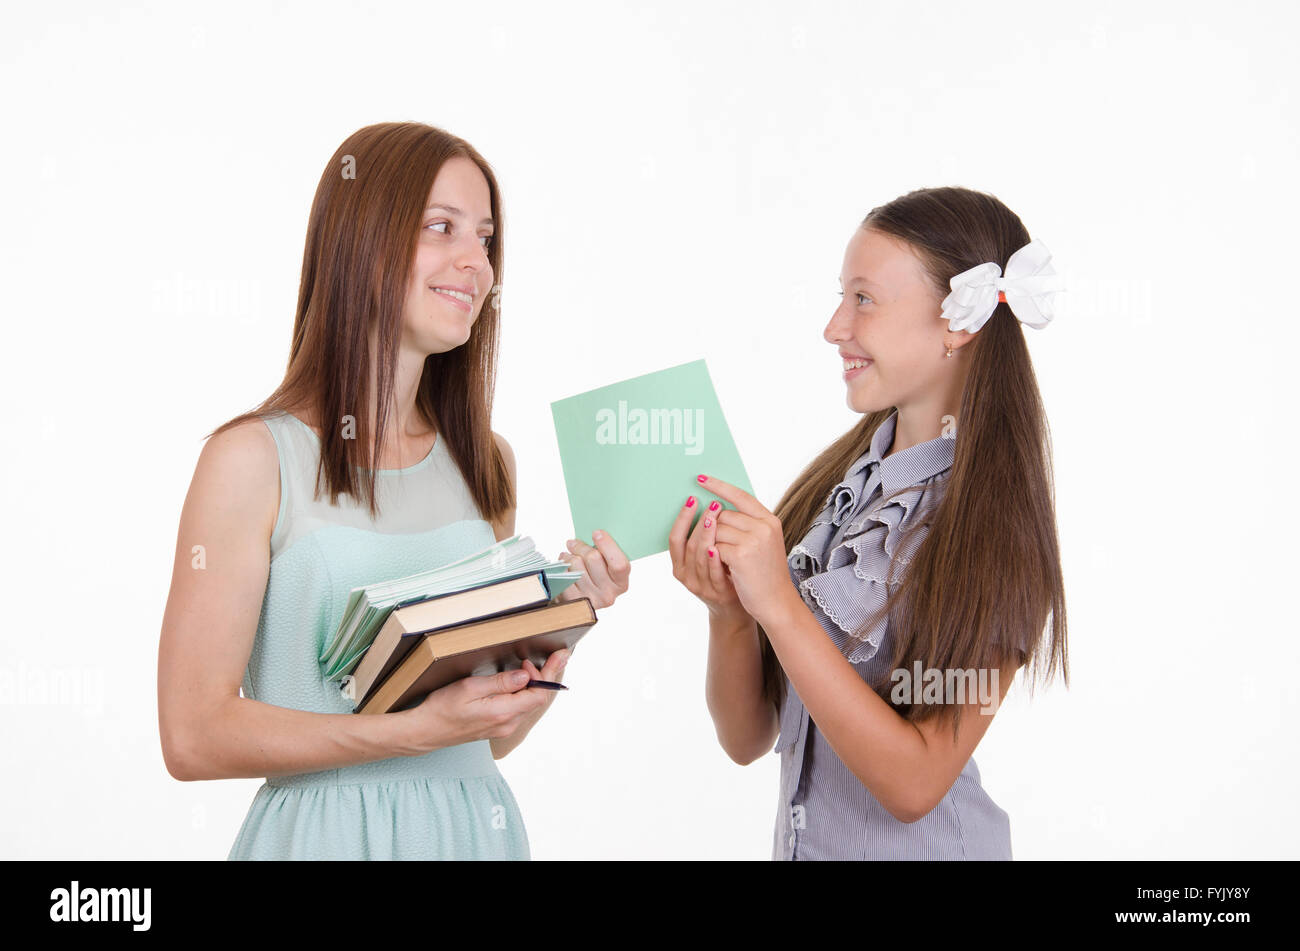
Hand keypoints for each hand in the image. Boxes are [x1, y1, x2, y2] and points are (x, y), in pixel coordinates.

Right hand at [404, 655, 566, 752]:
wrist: (425, 732)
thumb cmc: (442, 708)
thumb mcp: (469, 688)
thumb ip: (500, 683)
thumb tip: (525, 676)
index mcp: (503, 713)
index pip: (539, 695)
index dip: (547, 674)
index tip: (554, 656)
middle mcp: (508, 724)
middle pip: (537, 699)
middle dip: (546, 677)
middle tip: (554, 656)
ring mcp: (503, 727)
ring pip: (528, 703)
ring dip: (534, 684)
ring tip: (535, 665)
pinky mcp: (497, 727)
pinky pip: (518, 708)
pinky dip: (523, 693)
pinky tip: (520, 681)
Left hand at [556, 531, 630, 607]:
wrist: (575, 605)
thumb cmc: (592, 579)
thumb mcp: (605, 569)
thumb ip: (605, 554)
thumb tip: (596, 534)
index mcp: (621, 583)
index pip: (619, 564)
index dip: (607, 545)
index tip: (597, 533)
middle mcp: (608, 594)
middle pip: (593, 558)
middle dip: (581, 546)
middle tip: (574, 543)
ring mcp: (590, 598)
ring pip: (576, 563)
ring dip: (569, 556)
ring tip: (569, 557)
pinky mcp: (572, 599)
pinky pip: (564, 572)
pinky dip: (562, 566)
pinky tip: (564, 567)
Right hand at [667, 493, 746, 623]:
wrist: (737, 608)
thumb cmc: (723, 575)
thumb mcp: (708, 558)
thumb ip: (704, 538)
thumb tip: (709, 502)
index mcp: (680, 565)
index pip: (674, 539)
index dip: (682, 518)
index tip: (692, 499)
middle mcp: (686, 576)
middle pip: (688, 545)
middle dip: (699, 522)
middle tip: (712, 503)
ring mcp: (701, 586)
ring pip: (699, 557)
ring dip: (707, 535)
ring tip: (718, 516)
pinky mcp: (718, 593)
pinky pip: (714, 573)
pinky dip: (714, 559)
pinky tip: (718, 546)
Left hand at [689, 475, 798, 627]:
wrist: (776, 603)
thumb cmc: (765, 574)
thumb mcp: (763, 544)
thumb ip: (746, 525)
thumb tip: (715, 508)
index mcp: (770, 520)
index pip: (741, 495)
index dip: (719, 486)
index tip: (700, 478)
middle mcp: (764, 526)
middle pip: (723, 515)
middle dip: (715, 530)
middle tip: (722, 548)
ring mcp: (753, 540)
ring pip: (715, 531)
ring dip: (714, 545)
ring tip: (726, 559)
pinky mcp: (741, 555)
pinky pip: (714, 547)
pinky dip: (714, 558)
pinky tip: (726, 567)